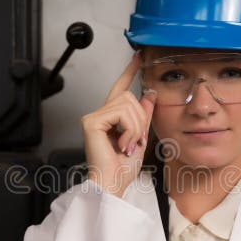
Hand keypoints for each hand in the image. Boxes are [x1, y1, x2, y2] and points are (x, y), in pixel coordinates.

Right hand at [81, 52, 155, 197]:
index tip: (138, 57)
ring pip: (128, 105)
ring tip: (128, 145)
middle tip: (135, 142)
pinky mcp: (91, 122)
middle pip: (130, 97)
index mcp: (110, 117)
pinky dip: (129, 130)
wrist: (113, 184)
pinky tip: (121, 145)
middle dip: (141, 119)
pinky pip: (121, 114)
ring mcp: (93, 117)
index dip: (129, 71)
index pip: (120, 88)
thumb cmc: (122, 169)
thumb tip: (149, 95)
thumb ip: (143, 115)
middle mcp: (99, 114)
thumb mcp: (140, 137)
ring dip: (136, 128)